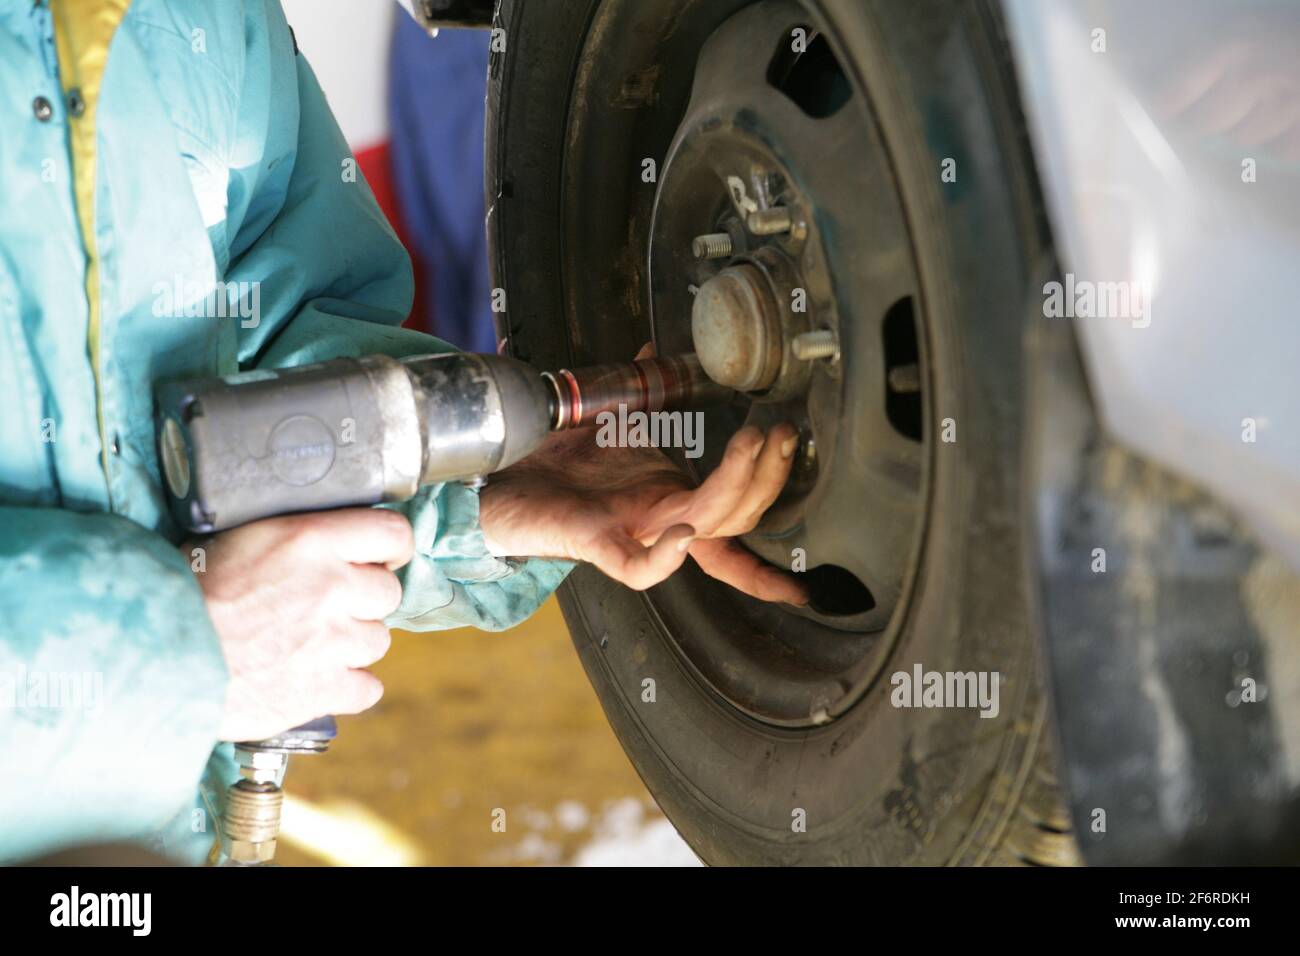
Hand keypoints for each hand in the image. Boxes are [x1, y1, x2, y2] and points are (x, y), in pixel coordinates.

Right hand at [191, 508, 413, 741]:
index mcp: (311, 540)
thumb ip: (294, 539)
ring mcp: (331, 641)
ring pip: (378, 641)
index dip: (391, 548)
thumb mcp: (239, 538)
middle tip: (325, 608)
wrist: (155, 655)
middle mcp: (331, 586)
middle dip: (363, 601)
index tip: (380, 559)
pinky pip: (367, 689)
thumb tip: (324, 539)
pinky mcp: (322, 689)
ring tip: (308, 645)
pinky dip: (348, 689)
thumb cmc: (185, 592)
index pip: (393, 533)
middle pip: (388, 592)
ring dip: (352, 645)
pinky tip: (318, 681)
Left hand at [478, 356, 808, 604]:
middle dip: (769, 476)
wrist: (493, 474)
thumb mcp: (606, 416)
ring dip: (735, 488)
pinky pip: (636, 566)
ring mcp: (631, 530)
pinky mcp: (594, 542)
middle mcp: (658, 518)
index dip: (774, 513)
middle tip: (785, 433)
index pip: (734, 512)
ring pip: (704, 527)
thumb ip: (639, 390)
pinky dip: (663, 558)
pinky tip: (684, 534)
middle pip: (735, 515)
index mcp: (667, 492)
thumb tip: (655, 349)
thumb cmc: (553, 456)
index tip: (819, 534)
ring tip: (754, 444)